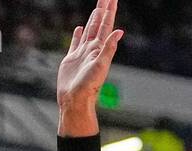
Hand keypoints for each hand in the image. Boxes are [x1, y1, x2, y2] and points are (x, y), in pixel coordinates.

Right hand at [57, 0, 122, 133]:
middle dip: (103, 9)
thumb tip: (120, 31)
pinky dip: (78, 34)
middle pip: (99, 24)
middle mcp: (93, 49)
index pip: (106, 24)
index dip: (109, 10)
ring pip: (89, 31)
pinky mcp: (72, 59)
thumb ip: (109, 48)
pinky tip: (80, 28)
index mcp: (100, 48)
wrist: (74, 101)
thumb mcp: (100, 66)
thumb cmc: (88, 87)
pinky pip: (76, 42)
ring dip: (94, 19)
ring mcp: (82, 53)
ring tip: (99, 8)